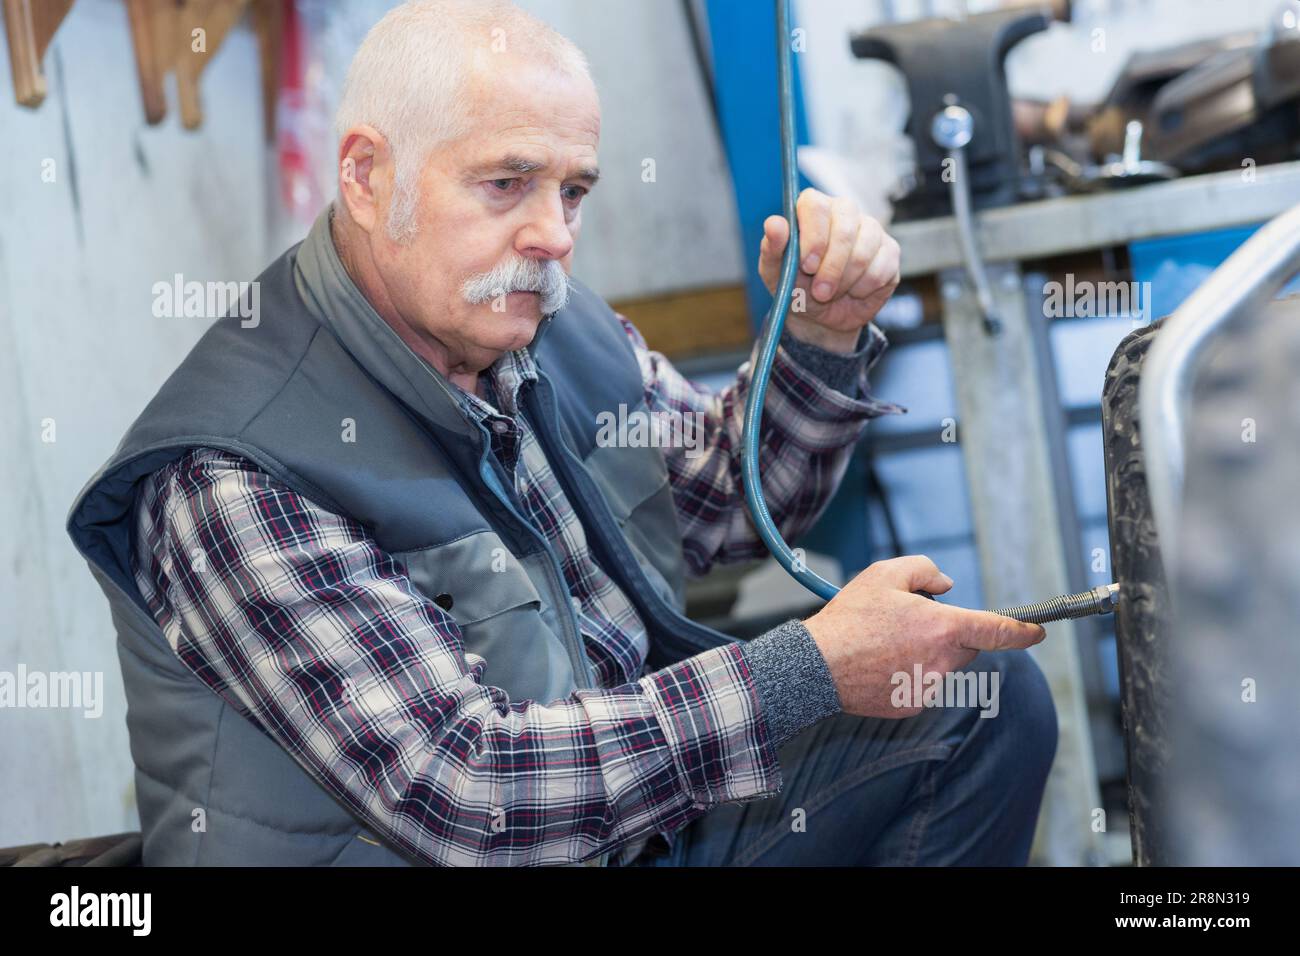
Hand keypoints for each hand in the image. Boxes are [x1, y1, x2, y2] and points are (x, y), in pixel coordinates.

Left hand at [758, 188, 900, 351]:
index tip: (807, 266)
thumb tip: (774, 224)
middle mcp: (844, 212)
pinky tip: (853, 292)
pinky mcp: (890, 251)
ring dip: (844, 282)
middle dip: (831, 267)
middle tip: (819, 292)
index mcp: (813, 209)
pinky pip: (881, 270)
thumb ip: (772, 248)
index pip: (816, 205)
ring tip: (831, 293)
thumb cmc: (796, 288)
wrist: (821, 316)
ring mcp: (871, 229)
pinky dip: (862, 289)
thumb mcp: (776, 273)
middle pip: (845, 229)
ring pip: (863, 252)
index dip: (814, 237)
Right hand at [802, 556, 1045, 718]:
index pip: (996, 630)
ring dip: (926, 654)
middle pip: (965, 646)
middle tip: (911, 622)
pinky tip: (878, 664)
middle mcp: (942, 662)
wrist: (817, 666)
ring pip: (942, 666)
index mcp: (943, 628)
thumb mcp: (885, 574)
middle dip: (950, 634)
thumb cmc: (850, 618)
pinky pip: (921, 684)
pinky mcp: (911, 705)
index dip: (1021, 631)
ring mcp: (928, 687)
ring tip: (884, 644)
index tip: (1037, 632)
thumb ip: (925, 571)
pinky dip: (908, 673)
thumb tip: (946, 586)